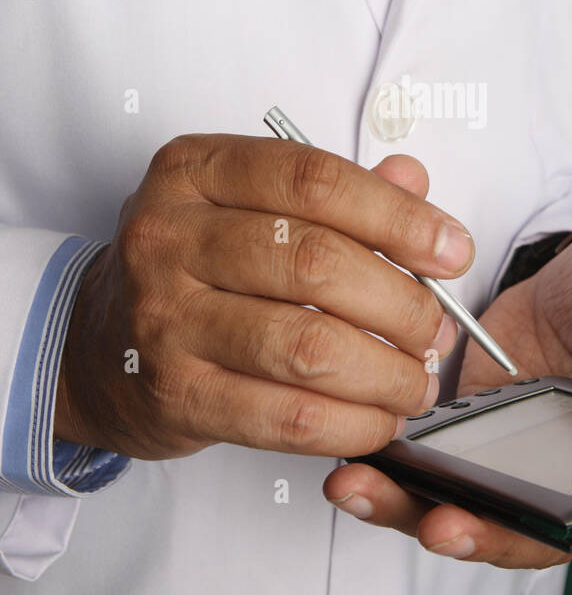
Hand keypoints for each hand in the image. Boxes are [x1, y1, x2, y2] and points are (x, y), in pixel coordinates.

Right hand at [55, 135, 473, 458]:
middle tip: (436, 330)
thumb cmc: (193, 268)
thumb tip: (415, 184)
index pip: (314, 180)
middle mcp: (169, 235)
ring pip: (308, 347)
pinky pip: (286, 417)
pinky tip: (378, 419)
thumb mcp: (248, 204)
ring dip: (385, 373)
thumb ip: (334, 192)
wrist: (95, 347)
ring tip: (415, 380)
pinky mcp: (175, 394)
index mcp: (196, 170)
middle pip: (316, 263)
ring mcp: (164, 318)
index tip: (453, 251)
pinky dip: (351, 424)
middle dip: (402, 304)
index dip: (399, 218)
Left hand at [325, 218, 571, 568]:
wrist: (570, 270)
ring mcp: (516, 477)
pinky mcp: (467, 452)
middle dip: (476, 532)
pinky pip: (429, 477)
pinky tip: (350, 463)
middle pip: (529, 534)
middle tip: (431, 521)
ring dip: (413, 511)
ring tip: (360, 490)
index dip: (569, 535)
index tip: (531, 523)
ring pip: (467, 512)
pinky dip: (390, 476)